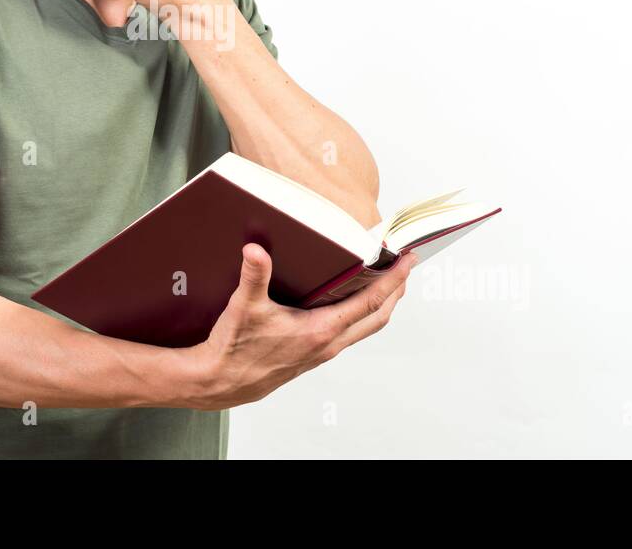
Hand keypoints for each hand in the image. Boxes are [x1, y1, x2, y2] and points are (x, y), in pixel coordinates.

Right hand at [179, 243, 419, 410]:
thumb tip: (256, 249)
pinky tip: (349, 302)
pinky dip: (360, 315)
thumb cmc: (235, 349)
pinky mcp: (313, 354)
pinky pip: (349, 332)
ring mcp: (322, 351)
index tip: (409, 261)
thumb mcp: (245, 307)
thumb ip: (254, 275)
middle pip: (378, 317)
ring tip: (385, 282)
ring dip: (380, 305)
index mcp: (321, 330)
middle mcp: (328, 343)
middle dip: (396, 291)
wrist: (222, 381)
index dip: (393, 280)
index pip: (370, 302)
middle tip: (405, 267)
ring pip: (364, 327)